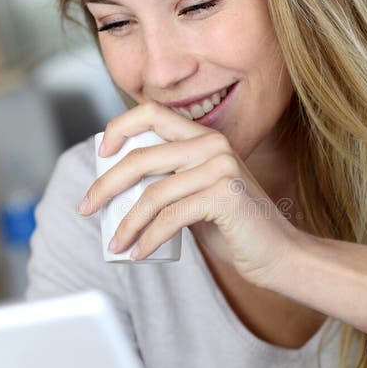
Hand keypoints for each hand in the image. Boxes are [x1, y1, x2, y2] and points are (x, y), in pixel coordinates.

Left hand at [79, 101, 303, 288]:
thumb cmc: (235, 228)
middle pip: (141, 157)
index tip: (101, 154)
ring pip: (153, 193)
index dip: (120, 127)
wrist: (279, 255)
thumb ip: (168, 183)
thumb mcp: (195, 196)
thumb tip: (117, 190)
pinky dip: (149, 238)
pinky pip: (171, 217)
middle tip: (87, 208)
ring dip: (127, 223)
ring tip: (116, 244)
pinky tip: (139, 253)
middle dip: (106, 185)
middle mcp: (213, 145)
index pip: (153, 113)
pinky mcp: (224, 194)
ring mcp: (221, 167)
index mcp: (205, 138)